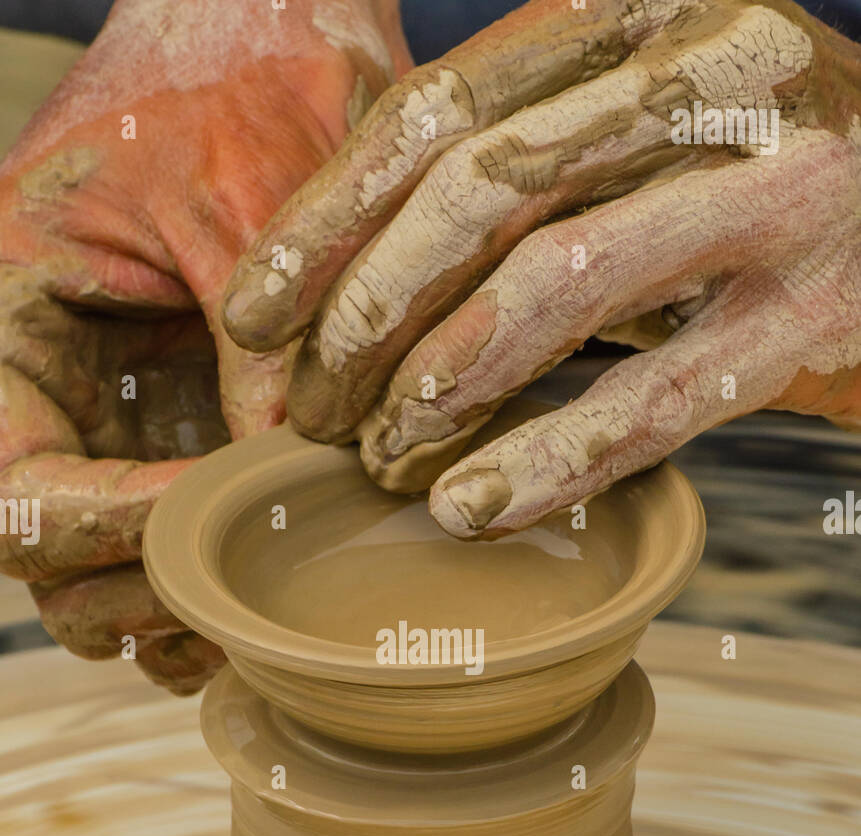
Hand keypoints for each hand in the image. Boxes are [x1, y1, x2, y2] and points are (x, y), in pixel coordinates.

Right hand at [0, 0, 409, 686]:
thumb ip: (260, 355)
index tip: (213, 521)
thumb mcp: (247, 200)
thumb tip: (292, 489)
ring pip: (95, 576)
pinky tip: (267, 592)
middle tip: (246, 594)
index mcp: (6, 320)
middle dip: (137, 587)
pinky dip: (202, 591)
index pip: (17, 482)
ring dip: (166, 611)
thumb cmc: (241, 78)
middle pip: (44, 555)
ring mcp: (101, 423)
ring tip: (258, 610)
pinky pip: (159, 551)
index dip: (108, 523)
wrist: (272, 35)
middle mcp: (39, 387)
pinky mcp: (165, 439)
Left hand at [223, 0, 860, 538]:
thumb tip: (348, 264)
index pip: (448, 109)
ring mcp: (780, 194)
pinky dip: (546, 461)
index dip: (330, 216)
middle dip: (369, 310)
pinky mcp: (815, 320)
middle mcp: (719, 73)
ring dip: (441, 383)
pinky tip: (469, 505)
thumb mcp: (639, 126)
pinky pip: (652, 401)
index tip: (252, 309)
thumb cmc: (752, 182)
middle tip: (310, 404)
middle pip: (486, 191)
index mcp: (647, 10)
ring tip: (378, 454)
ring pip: (559, 286)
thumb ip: (523, 160)